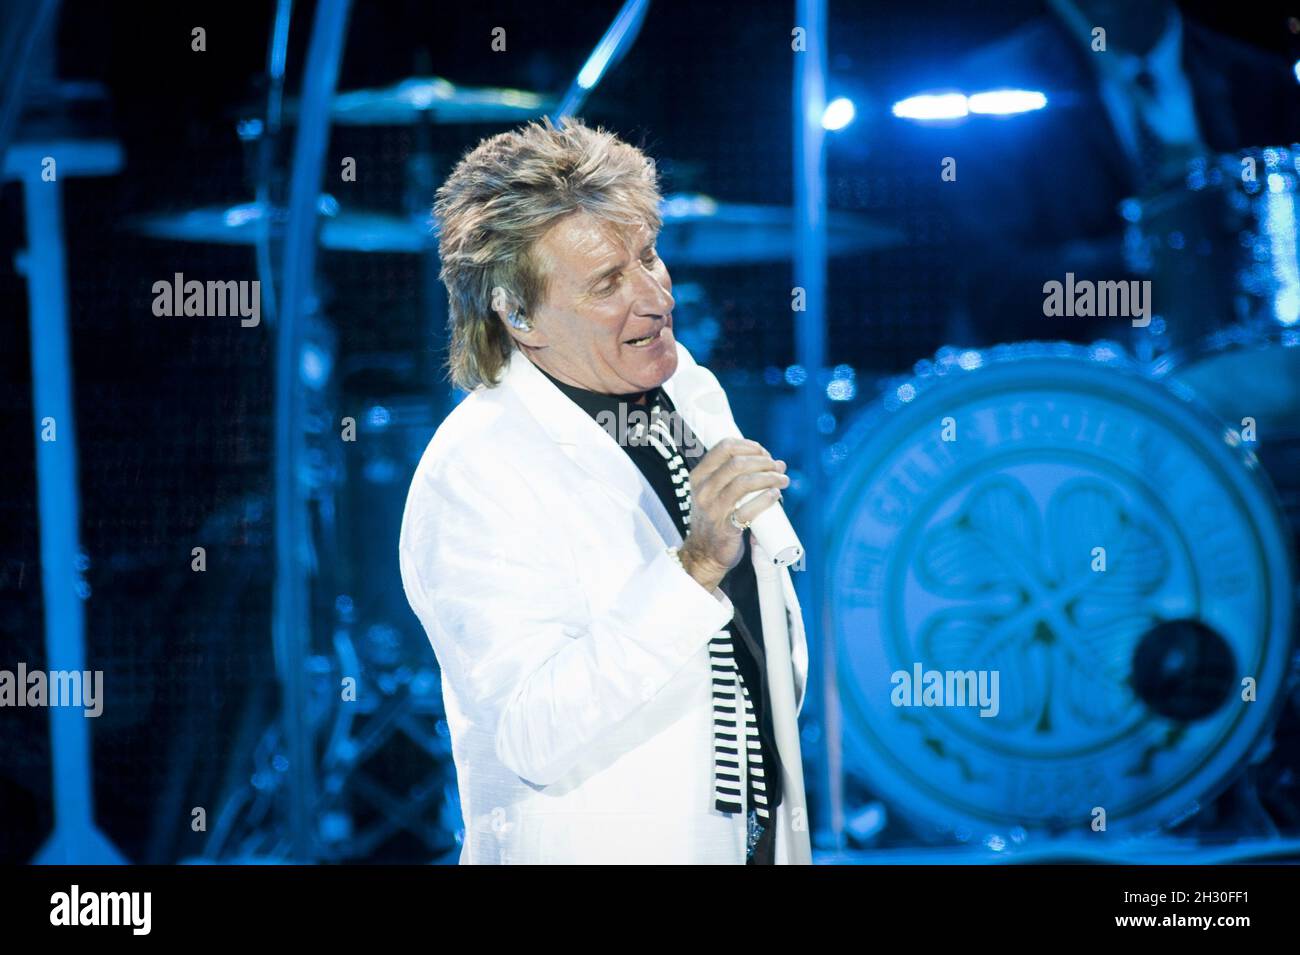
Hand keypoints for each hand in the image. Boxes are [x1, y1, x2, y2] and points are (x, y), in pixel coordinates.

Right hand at [678, 437, 788, 590]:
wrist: (704, 553)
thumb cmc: (716, 518)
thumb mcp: (715, 492)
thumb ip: (739, 476)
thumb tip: (778, 464)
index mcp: (699, 476)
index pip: (724, 447)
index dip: (749, 446)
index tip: (764, 452)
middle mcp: (703, 490)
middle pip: (737, 463)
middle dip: (763, 461)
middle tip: (777, 467)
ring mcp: (713, 510)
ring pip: (744, 483)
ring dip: (769, 477)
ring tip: (782, 480)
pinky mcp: (726, 528)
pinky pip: (748, 510)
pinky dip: (766, 499)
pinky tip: (776, 495)